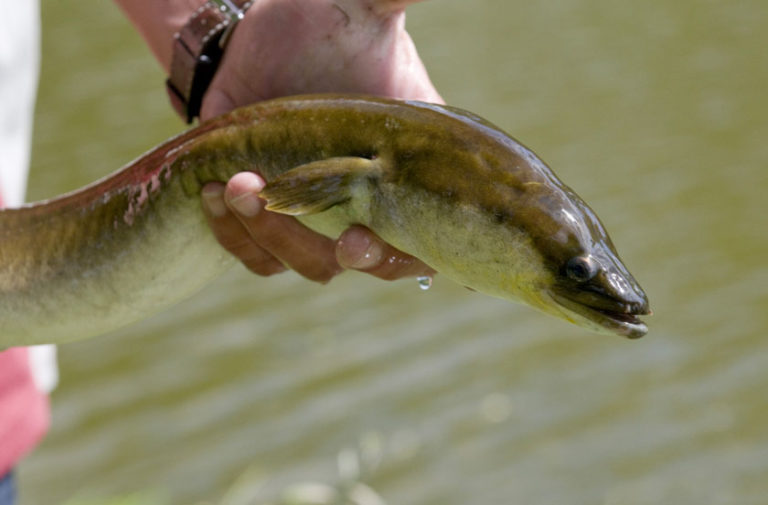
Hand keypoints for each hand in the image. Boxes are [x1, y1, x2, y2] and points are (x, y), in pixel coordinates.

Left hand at [199, 0, 441, 282]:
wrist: (261, 42)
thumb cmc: (324, 27)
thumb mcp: (360, 11)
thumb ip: (387, 2)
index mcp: (407, 168)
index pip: (426, 232)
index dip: (412, 251)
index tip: (380, 236)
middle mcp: (368, 204)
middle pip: (370, 260)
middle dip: (352, 255)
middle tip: (343, 239)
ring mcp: (318, 218)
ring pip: (312, 263)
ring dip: (278, 236)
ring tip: (239, 184)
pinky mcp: (271, 220)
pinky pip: (259, 256)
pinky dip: (237, 236)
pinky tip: (212, 194)